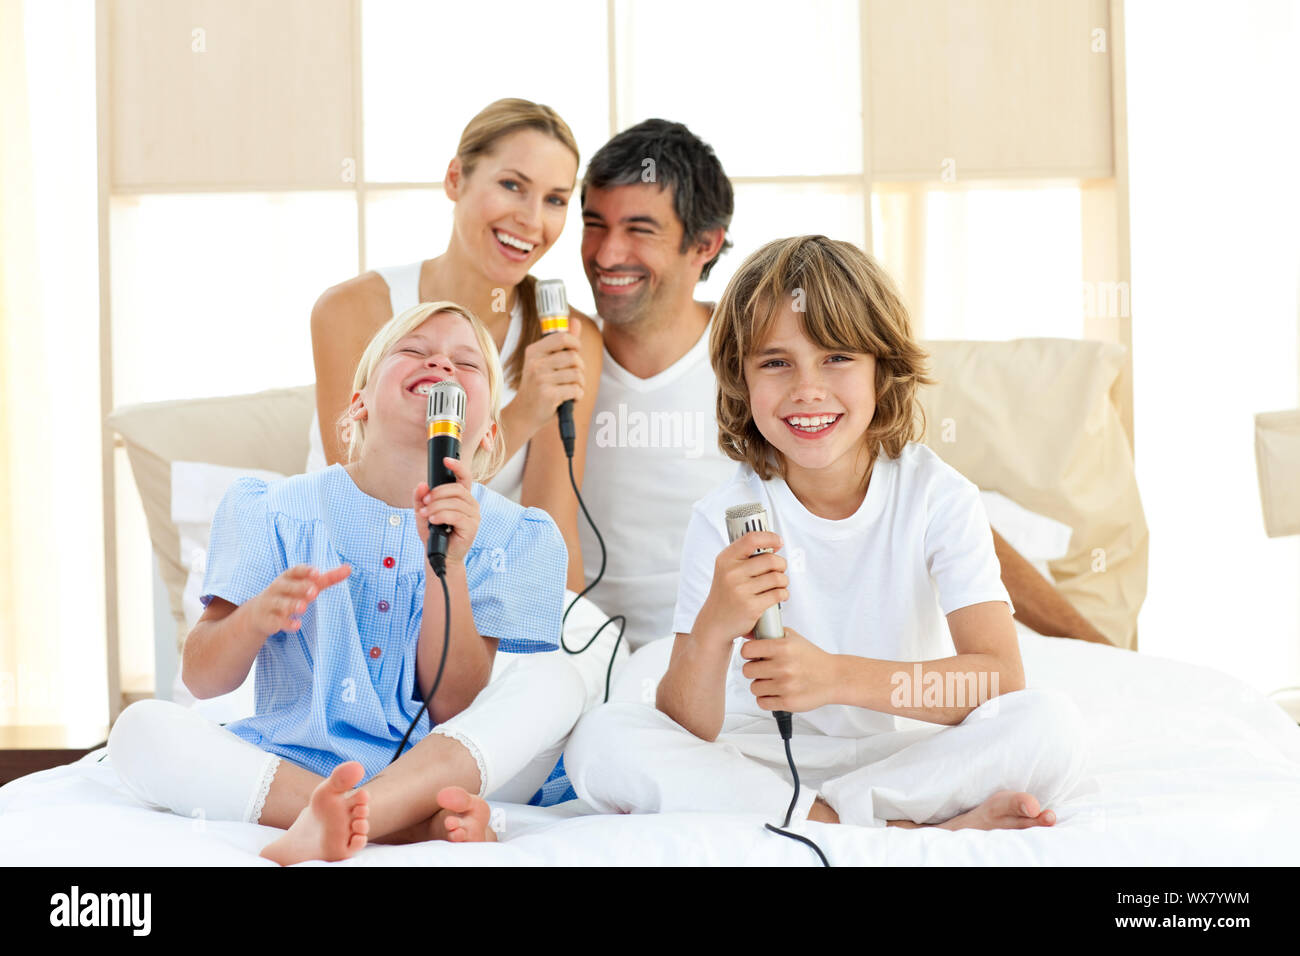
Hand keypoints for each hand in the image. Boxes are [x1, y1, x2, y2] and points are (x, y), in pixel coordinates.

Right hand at [246, 564, 351, 635]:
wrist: (258, 613)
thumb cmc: (289, 594)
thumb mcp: (305, 585)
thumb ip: (326, 579)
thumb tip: (349, 568)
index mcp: (288, 578)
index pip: (295, 571)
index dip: (305, 571)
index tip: (317, 572)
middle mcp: (278, 589)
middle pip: (288, 586)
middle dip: (300, 587)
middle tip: (314, 591)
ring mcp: (272, 604)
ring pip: (281, 603)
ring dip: (292, 605)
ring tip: (303, 607)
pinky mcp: (269, 620)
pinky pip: (277, 621)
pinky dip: (287, 623)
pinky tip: (297, 625)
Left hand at [414, 456, 479, 565]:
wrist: (438, 556)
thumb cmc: (434, 534)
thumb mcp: (422, 513)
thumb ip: (420, 498)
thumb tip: (422, 485)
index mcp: (462, 498)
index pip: (464, 477)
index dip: (457, 467)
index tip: (446, 460)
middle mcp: (471, 505)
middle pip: (457, 489)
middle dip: (438, 493)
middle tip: (425, 502)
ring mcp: (473, 516)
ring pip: (455, 503)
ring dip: (436, 507)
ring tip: (426, 515)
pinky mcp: (471, 528)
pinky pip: (456, 516)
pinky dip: (442, 516)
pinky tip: (433, 521)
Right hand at [508, 315, 584, 434]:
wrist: (524, 413)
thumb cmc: (538, 386)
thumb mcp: (546, 362)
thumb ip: (562, 342)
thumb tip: (575, 321)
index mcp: (533, 351)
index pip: (562, 337)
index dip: (575, 343)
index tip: (576, 352)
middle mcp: (535, 363)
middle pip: (574, 357)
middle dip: (580, 368)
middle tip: (574, 378)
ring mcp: (540, 379)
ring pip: (577, 374)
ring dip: (580, 384)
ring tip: (571, 389)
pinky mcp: (548, 394)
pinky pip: (575, 390)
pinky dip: (578, 396)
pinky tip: (569, 399)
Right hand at [694, 530, 787, 644]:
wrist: (714, 623)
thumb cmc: (725, 595)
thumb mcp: (726, 570)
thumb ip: (744, 557)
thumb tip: (772, 544)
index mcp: (726, 560)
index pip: (752, 539)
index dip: (770, 538)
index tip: (778, 542)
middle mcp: (732, 573)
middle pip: (771, 559)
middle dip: (781, 564)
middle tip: (779, 570)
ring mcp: (741, 590)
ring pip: (778, 577)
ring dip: (784, 581)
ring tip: (778, 585)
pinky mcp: (751, 607)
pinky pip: (778, 594)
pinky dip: (783, 594)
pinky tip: (779, 595)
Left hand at [740, 627, 837, 712]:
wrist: (834, 678)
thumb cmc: (813, 658)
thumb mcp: (794, 638)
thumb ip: (772, 633)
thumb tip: (748, 635)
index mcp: (783, 648)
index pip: (747, 650)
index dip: (748, 653)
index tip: (752, 655)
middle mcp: (783, 666)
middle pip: (747, 670)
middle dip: (754, 670)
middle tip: (764, 670)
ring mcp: (785, 686)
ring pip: (754, 687)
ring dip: (761, 685)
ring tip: (772, 681)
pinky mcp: (788, 702)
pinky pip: (762, 702)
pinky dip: (767, 699)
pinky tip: (776, 692)